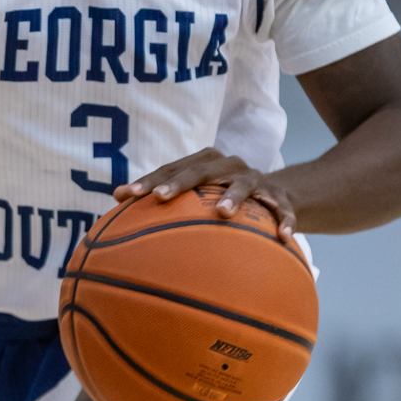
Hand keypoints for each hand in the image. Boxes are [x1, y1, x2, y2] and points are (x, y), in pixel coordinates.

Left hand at [115, 148, 297, 239]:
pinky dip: (285, 220)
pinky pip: (284, 209)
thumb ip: (161, 195)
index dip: (149, 180)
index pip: (172, 168)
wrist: (274, 193)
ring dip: (233, 196)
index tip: (126, 196)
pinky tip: (284, 237)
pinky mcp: (280, 197)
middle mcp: (229, 166)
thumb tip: (115, 197)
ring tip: (221, 212)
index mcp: (205, 163)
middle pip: (201, 170)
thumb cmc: (222, 195)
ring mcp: (255, 180)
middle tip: (160, 199)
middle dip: (179, 183)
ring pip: (244, 184)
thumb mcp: (196, 193)